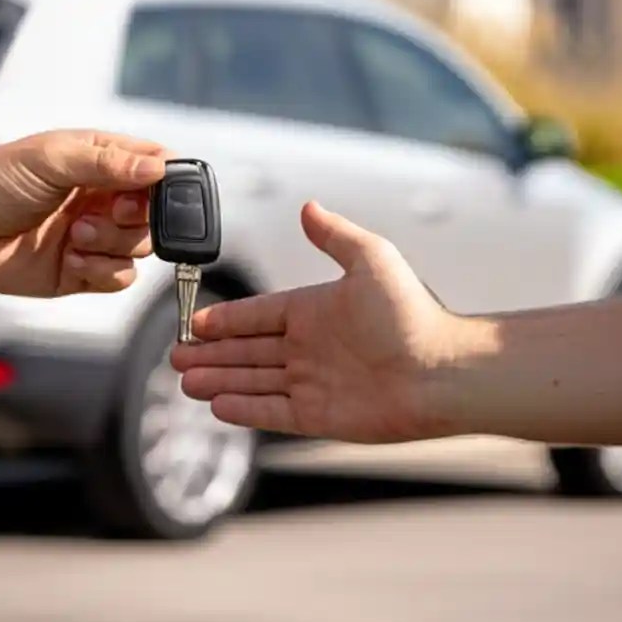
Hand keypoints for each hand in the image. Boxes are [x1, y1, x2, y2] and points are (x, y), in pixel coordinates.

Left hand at [0, 130, 167, 296]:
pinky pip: (119, 278)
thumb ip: (108, 163)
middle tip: (104, 211)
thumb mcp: (54, 158)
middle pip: (154, 214)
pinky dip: (102, 271)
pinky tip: (71, 259)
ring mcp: (93, 236)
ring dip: (111, 243)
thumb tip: (158, 167)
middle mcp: (102, 199)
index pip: (156, 165)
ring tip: (74, 234)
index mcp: (100, 162)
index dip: (166, 179)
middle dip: (134, 217)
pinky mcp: (81, 272)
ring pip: (139, 248)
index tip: (153, 187)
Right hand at [170, 202, 492, 442]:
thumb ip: (334, 235)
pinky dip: (244, 409)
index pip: (258, 315)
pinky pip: (272, 412)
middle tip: (177, 356)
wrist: (443, 372)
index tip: (194, 322)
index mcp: (316, 310)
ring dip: (219, 380)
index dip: (225, 320)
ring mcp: (314, 383)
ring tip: (186, 382)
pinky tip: (217, 405)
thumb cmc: (414, 315)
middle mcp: (311, 347)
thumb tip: (308, 206)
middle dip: (211, 354)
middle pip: (248, 351)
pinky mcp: (321, 416)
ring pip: (253, 381)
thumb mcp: (372, 260)